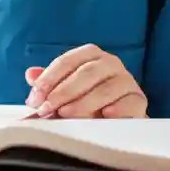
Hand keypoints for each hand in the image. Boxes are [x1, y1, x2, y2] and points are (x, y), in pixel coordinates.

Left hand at [24, 44, 147, 118]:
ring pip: (105, 89)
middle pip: (85, 73)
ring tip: (66, 115)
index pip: (66, 62)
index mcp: (90, 54)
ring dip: (83, 103)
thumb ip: (48, 81)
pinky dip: (116, 110)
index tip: (34, 99)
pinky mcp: (139, 100)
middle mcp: (110, 62)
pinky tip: (103, 116)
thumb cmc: (87, 98)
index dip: (47, 80)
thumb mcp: (65, 87)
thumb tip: (30, 74)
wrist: (118, 115)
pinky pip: (129, 104)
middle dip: (62, 92)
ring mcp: (127, 80)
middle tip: (46, 109)